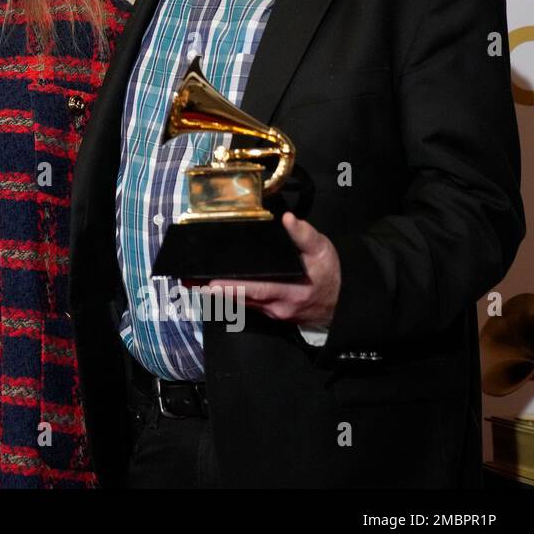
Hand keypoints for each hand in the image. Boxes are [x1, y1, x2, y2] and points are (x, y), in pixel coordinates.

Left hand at [198, 212, 340, 326]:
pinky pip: (246, 304)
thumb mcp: (322, 249)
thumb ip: (304, 235)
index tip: (211, 284)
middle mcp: (278, 306)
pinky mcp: (269, 313)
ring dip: (217, 293)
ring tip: (191, 281)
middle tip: (188, 279)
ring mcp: (272, 313)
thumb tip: (288, 220)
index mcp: (290, 291)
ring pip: (240, 303)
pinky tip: (212, 286)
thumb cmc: (330, 272)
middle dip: (213, 290)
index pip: (257, 290)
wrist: (344, 300)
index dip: (233, 288)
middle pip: (240, 299)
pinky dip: (229, 295)